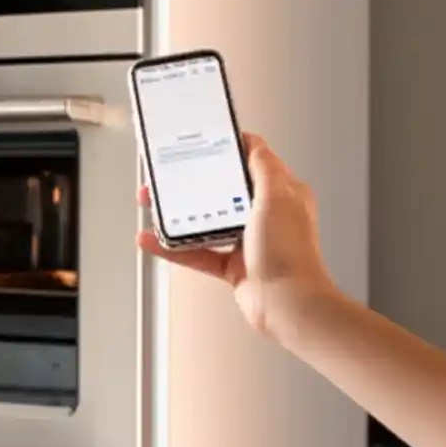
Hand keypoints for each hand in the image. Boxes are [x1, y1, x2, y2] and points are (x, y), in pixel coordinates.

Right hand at [136, 132, 338, 341]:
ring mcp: (248, 243)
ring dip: (180, 216)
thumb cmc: (290, 254)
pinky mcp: (233, 266)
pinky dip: (175, 248)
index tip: (205, 143)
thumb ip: (264, 168)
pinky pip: (198, 252)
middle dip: (193, 185)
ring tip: (155, 207)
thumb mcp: (278, 197)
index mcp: (283, 195)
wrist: (286, 303)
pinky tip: (155, 241)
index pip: (254, 164)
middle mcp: (266, 217)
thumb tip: (255, 144)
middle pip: (223, 193)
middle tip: (168, 178)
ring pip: (207, 223)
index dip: (230, 151)